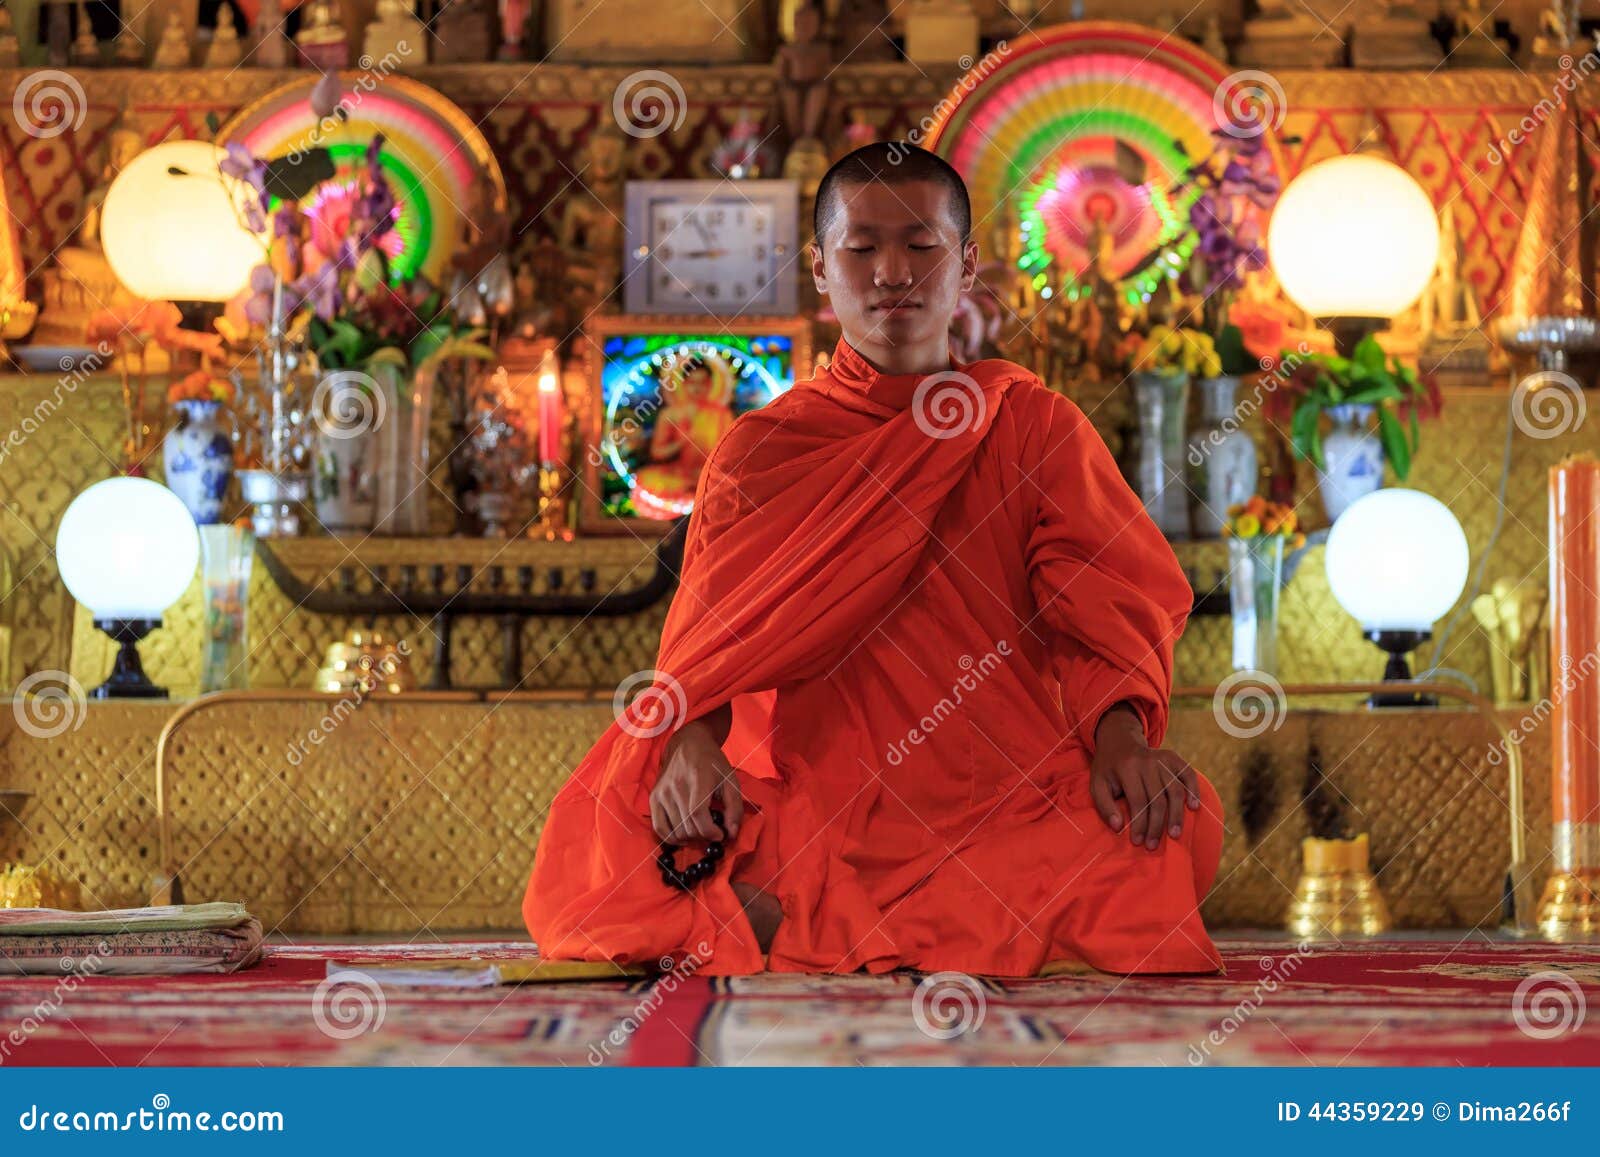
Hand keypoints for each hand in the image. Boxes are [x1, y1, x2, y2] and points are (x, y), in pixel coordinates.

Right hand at [650, 718, 744, 844]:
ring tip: (700, 830)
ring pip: (675, 830)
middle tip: (712, 831)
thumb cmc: (712, 763)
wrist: (688, 744)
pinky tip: (684, 835)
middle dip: (704, 836)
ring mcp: (662, 792)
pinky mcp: (654, 798)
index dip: (710, 831)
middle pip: (687, 826)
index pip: (698, 814)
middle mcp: (676, 786)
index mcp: (698, 778)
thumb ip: (735, 807)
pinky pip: (659, 828)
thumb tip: (732, 833)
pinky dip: (672, 838)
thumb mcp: (730, 780)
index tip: (720, 835)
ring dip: (691, 838)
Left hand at [1088, 705, 1200, 850]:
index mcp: (1127, 768)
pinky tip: (1193, 807)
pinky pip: (1188, 774)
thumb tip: (1118, 827)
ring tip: (1174, 835)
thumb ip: (1104, 806)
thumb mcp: (1097, 784)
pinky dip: (1193, 790)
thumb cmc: (1108, 769)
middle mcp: (1147, 762)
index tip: (1138, 842)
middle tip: (1153, 845)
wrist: (1119, 741)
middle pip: (1157, 799)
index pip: (1138, 801)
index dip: (1139, 824)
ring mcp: (1162, 758)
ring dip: (1176, 815)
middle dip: (1156, 826)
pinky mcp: (1173, 757)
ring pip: (1174, 790)